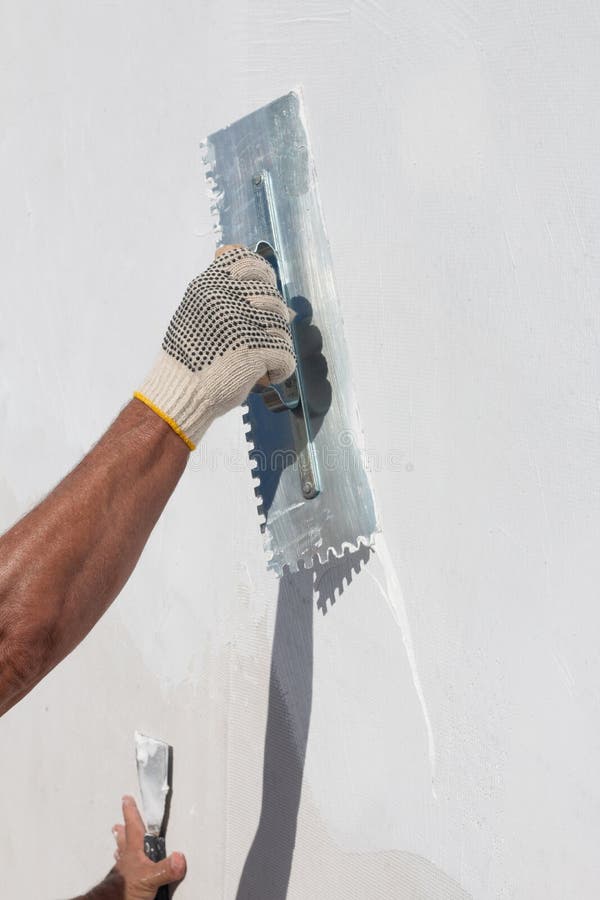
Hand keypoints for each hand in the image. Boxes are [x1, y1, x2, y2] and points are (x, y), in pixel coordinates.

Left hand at [112, 795, 185, 899]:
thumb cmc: (124, 892)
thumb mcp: (150, 878)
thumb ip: (166, 868)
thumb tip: (179, 858)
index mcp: (133, 853)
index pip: (133, 827)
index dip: (130, 812)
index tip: (126, 799)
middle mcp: (127, 861)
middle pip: (124, 841)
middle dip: (123, 831)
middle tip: (118, 823)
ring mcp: (123, 874)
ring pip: (122, 857)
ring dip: (121, 849)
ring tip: (119, 845)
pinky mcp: (124, 887)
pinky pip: (124, 873)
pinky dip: (125, 870)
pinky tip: (126, 874)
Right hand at [135, 245, 295, 449]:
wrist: (180, 391)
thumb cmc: (190, 356)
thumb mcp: (196, 312)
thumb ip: (226, 296)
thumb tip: (275, 293)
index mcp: (209, 286)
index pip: (248, 262)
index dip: (262, 276)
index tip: (259, 294)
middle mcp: (225, 300)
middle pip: (272, 296)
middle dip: (272, 319)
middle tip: (259, 338)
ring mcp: (240, 325)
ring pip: (282, 325)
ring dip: (275, 344)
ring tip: (260, 358)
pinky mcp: (253, 351)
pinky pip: (285, 353)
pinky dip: (281, 368)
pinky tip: (267, 375)